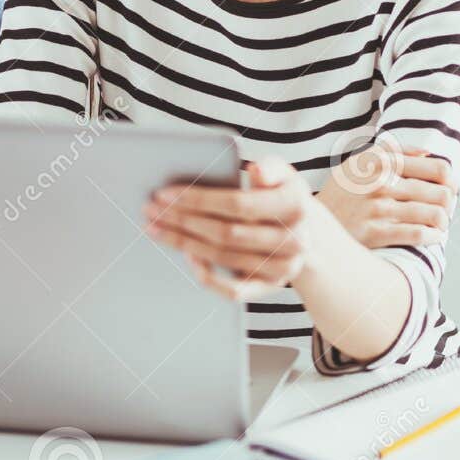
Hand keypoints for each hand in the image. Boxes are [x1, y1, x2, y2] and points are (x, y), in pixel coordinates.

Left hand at [144, 158, 336, 300]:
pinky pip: (234, 291)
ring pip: (222, 257)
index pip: (237, 204)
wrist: (309, 234)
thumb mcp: (284, 174)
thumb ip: (271, 168)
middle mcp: (292, 241)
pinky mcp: (270, 288)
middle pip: (225, 233)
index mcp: (295, 206)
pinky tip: (185, 256)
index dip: (198, 200)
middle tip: (151, 209)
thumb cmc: (282, 196)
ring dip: (183, 243)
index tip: (165, 193)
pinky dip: (207, 275)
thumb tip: (256, 170)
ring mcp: (282, 269)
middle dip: (182, 220)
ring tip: (156, 228)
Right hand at [316, 145, 454, 248]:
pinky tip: (432, 236)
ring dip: (442, 222)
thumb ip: (391, 152)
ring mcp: (378, 208)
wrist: (311, 222)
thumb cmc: (340, 193)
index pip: (438, 168)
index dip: (451, 180)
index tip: (448, 188)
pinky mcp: (375, 232)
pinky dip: (433, 237)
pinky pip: (419, 235)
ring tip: (438, 224)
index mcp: (381, 162)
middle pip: (442, 193)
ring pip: (435, 215)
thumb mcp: (357, 163)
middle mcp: (381, 182)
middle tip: (443, 209)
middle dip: (448, 204)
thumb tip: (427, 151)